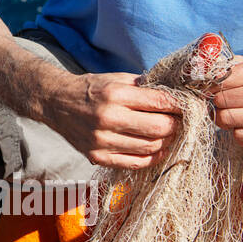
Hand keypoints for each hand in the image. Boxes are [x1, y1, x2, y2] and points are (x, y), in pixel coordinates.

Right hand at [48, 73, 182, 168]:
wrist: (56, 103)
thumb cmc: (91, 89)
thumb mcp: (116, 79)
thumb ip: (144, 87)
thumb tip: (177, 95)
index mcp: (114, 95)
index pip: (160, 102)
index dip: (178, 105)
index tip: (186, 106)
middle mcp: (108, 118)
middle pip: (159, 128)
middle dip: (176, 125)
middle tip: (179, 122)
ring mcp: (102, 141)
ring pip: (151, 147)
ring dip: (167, 141)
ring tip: (168, 134)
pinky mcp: (97, 156)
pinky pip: (135, 163)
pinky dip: (153, 158)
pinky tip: (158, 149)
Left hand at [212, 56, 242, 153]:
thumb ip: (226, 65)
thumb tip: (199, 67)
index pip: (222, 79)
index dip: (212, 84)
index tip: (213, 87)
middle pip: (221, 101)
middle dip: (218, 102)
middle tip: (226, 102)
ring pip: (226, 120)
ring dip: (225, 118)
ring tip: (236, 113)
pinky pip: (238, 137)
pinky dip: (238, 132)